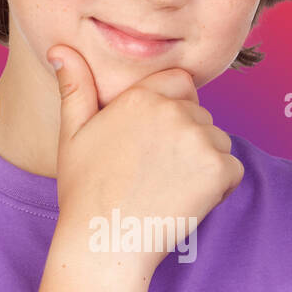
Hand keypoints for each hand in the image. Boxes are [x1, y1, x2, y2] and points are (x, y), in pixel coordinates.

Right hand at [46, 43, 243, 268]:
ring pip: (218, 143)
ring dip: (204, 164)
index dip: (173, 110)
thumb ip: (74, 88)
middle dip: (187, 141)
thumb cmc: (85, 192)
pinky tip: (186, 203)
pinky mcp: (217, 169)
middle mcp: (173, 112)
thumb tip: (60, 48)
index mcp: (141, 97)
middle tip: (156, 176)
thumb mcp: (73, 134)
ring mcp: (198, 139)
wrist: (104, 242)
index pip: (181, 84)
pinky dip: (218, 189)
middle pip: (201, 116)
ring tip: (169, 190)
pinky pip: (232, 171)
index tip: (155, 143)